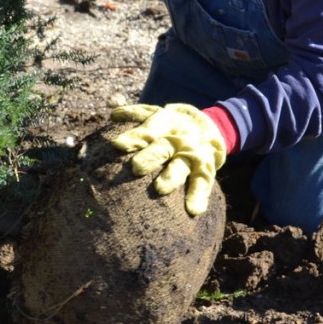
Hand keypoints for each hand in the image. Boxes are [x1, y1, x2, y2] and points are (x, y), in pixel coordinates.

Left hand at [110, 103, 226, 215]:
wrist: (209, 128)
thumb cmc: (171, 125)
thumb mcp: (157, 113)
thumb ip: (135, 114)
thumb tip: (113, 113)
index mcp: (166, 123)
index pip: (149, 129)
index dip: (134, 136)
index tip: (117, 144)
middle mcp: (179, 139)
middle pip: (163, 148)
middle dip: (151, 157)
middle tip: (135, 167)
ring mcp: (192, 156)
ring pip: (181, 167)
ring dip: (172, 177)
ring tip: (160, 189)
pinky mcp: (205, 171)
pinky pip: (202, 184)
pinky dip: (199, 197)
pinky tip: (194, 210)